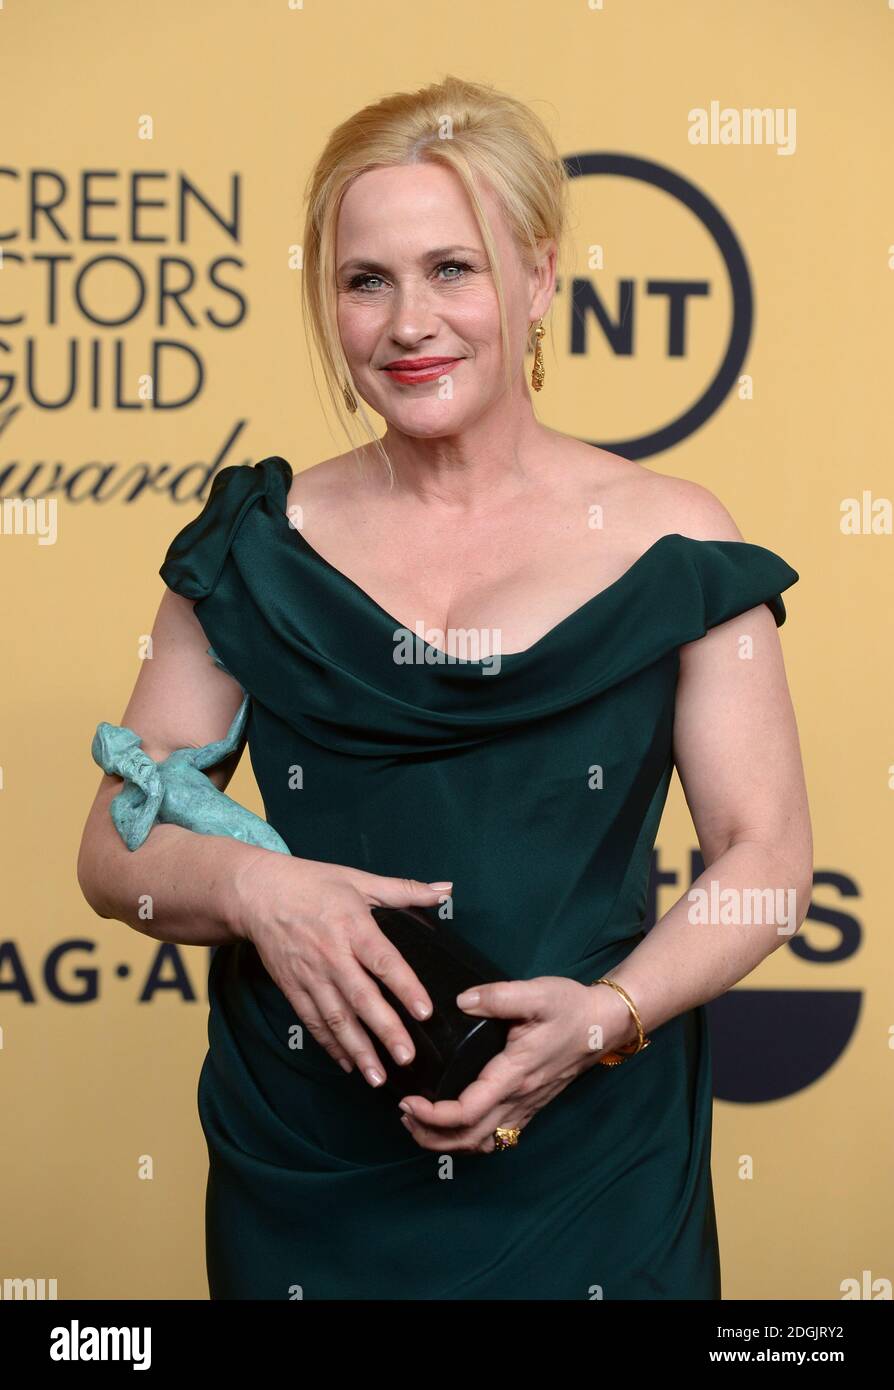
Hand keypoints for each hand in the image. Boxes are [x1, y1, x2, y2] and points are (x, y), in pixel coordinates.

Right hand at [230, 849, 452, 1086]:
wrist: (258, 893)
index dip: (405, 987)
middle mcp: (331, 956)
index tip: (424, 1012)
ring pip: (336, 1019)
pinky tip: (347, 1064)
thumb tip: (445, 889)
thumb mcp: (359, 880)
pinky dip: (329, 1045)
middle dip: (385, 1030)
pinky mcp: (292, 988)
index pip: (383, 961)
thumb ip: (405, 890)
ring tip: (378, 1077)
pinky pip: (313, 1022)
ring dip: (358, 1050)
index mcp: (353, 927)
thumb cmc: (312, 884)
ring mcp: (310, 975)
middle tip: (407, 1057)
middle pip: (361, 998)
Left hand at [397, 975, 634, 1153]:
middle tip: (403, 1114)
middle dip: (430, 1136)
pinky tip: (455, 1126)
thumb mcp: (536, 993)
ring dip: (448, 1143)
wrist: (604, 1024)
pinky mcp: (530, 1105)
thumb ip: (498, 996)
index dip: (433, 1116)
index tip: (408, 1101)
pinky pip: (497, 1137)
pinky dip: (470, 1140)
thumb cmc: (570, 1007)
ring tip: (420, 1123)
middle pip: (470, 1139)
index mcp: (514, 1074)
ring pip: (483, 1144)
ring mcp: (526, 1106)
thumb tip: (461, 1001)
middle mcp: (519, 1098)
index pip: (467, 1111)